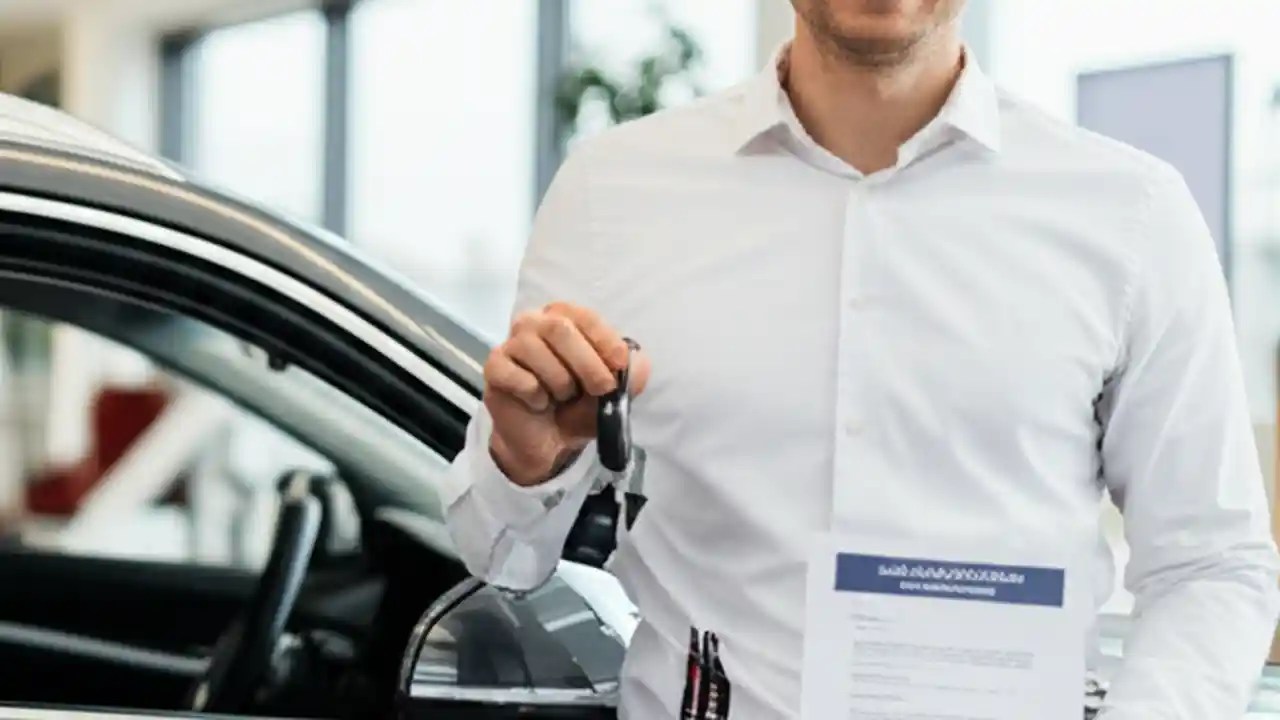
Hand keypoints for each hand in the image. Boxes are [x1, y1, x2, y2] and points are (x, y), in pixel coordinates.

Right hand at [484, 302, 650, 486]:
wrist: (550, 439)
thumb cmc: (580, 406)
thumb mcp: (615, 392)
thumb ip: (631, 373)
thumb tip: (634, 360)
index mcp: (566, 319)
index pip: (584, 316)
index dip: (604, 339)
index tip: (619, 363)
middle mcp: (535, 323)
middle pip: (558, 328)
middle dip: (586, 362)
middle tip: (601, 389)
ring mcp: (510, 344)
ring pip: (534, 350)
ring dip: (559, 381)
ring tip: (562, 397)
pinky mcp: (494, 369)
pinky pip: (514, 375)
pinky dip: (533, 393)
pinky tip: (538, 403)